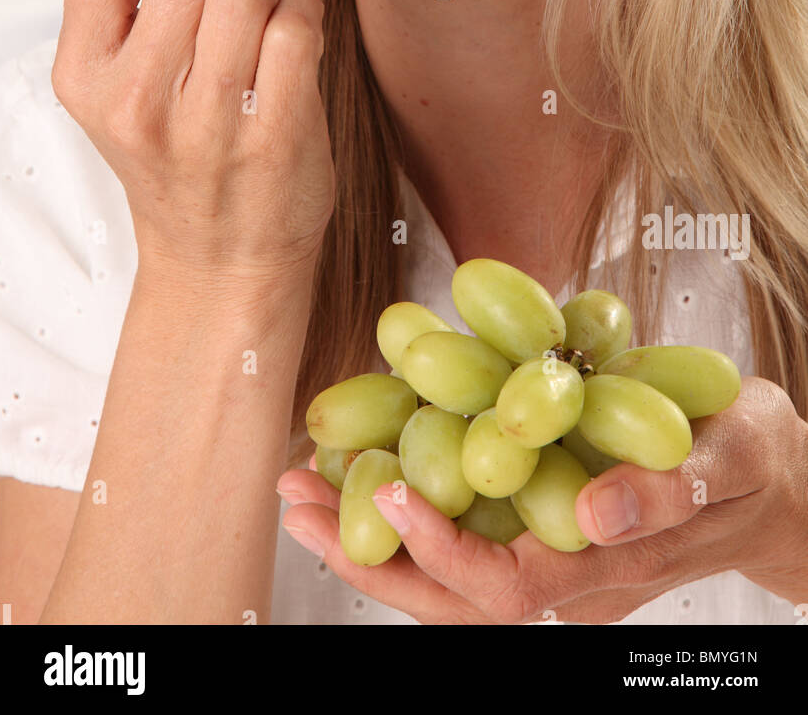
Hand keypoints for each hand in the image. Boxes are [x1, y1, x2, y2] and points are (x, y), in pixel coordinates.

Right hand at [52, 0, 335, 280]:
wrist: (220, 261)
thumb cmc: (179, 156)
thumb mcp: (124, 87)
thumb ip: (140, 2)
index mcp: (86, 76)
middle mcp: (135, 101)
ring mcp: (205, 124)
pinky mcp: (272, 136)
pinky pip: (296, 26)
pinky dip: (304, 2)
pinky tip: (297, 12)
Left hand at [277, 376, 807, 622]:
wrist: (768, 483)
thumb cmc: (754, 461)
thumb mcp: (736, 454)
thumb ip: (674, 486)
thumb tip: (592, 509)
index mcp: (607, 568)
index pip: (507, 589)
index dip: (441, 550)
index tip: (386, 489)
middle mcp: (565, 578)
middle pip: (451, 600)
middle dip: (367, 560)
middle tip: (294, 502)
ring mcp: (548, 558)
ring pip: (443, 576)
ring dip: (367, 538)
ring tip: (302, 487)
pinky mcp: (538, 524)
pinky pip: (461, 532)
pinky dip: (404, 506)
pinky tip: (361, 460)